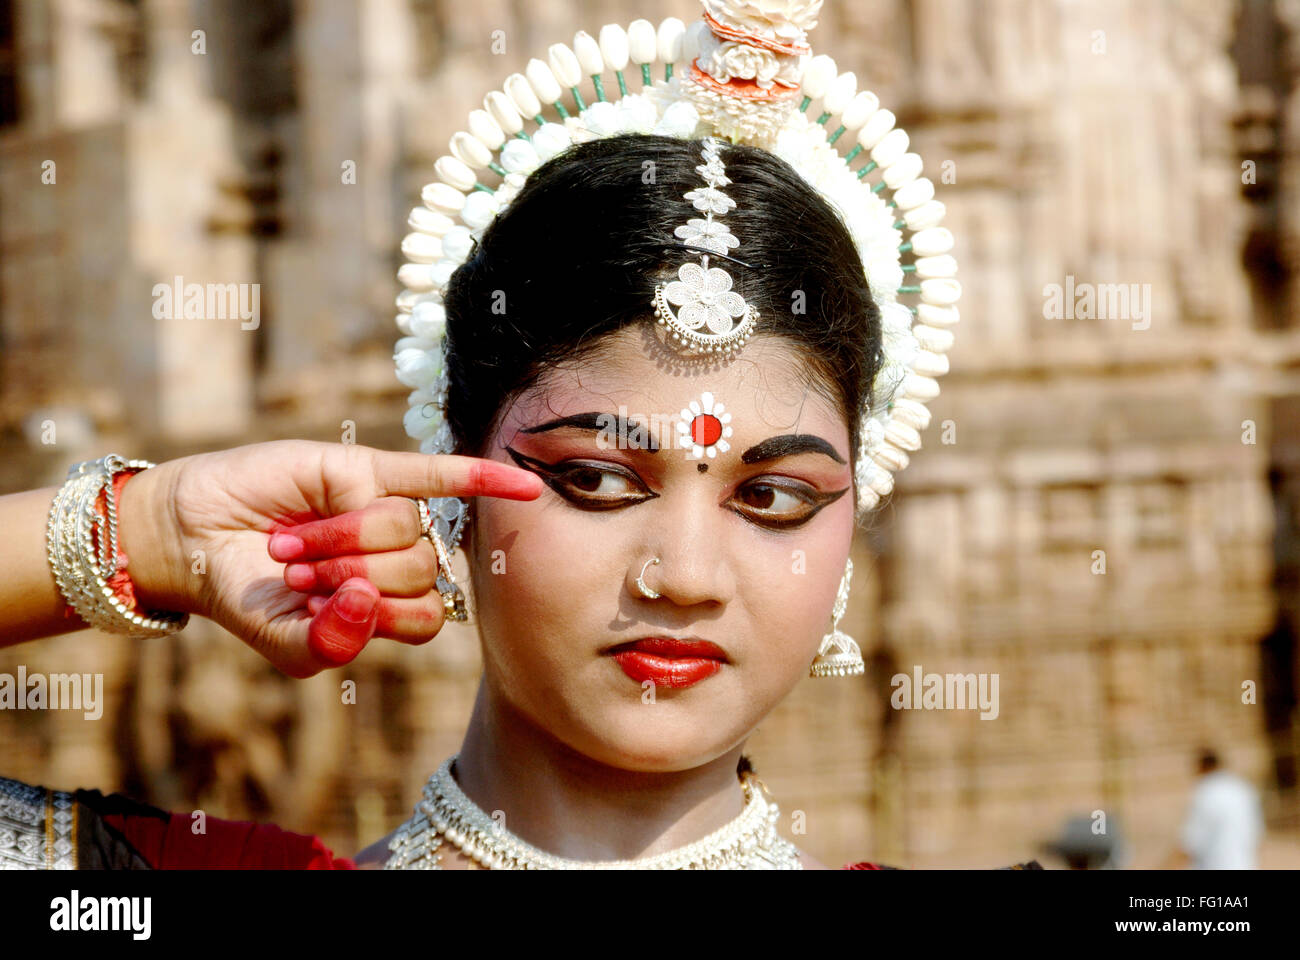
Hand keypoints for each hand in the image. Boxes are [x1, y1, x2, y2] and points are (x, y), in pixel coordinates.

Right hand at [118, 440, 539, 676]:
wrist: (191, 537)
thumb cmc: (243, 593)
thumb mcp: (285, 641)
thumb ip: (332, 643)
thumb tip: (369, 600)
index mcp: (387, 606)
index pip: (426, 617)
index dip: (378, 616)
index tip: (321, 609)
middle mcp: (394, 559)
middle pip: (418, 571)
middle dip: (349, 575)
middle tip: (295, 573)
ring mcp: (383, 511)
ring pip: (404, 526)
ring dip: (339, 541)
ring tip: (290, 543)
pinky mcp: (365, 468)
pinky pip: (435, 473)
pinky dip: (480, 478)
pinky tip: (526, 485)